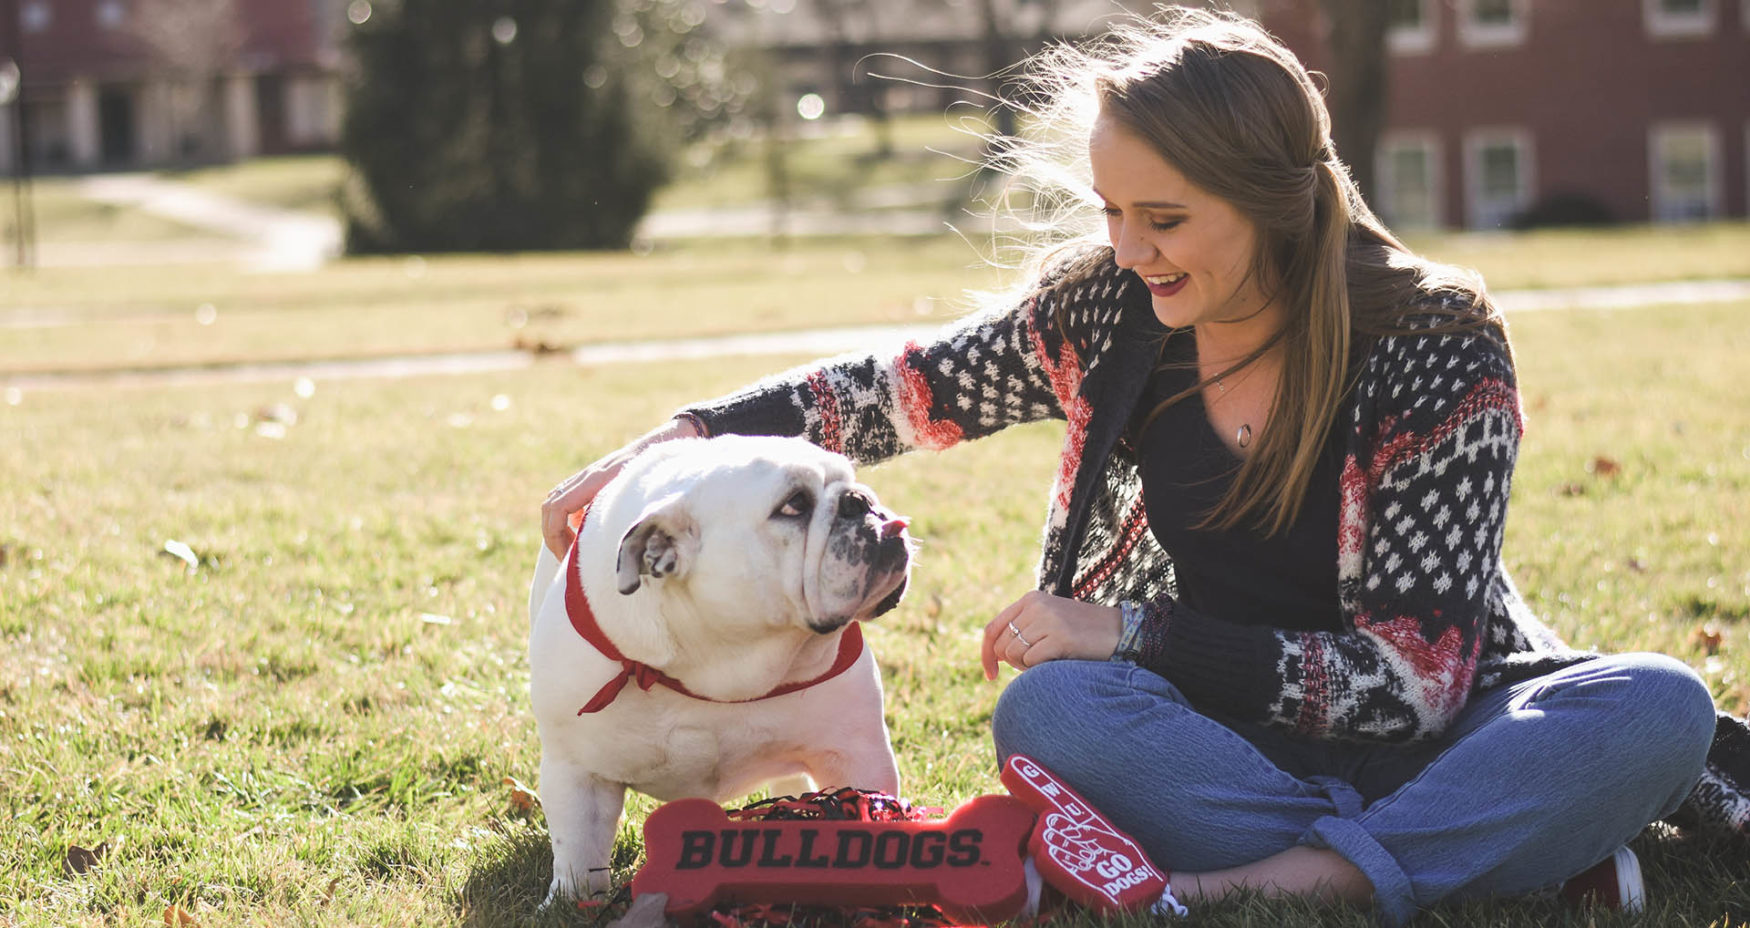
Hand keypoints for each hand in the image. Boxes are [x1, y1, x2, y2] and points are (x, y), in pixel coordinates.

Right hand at [541, 416, 702, 556]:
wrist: (669, 440)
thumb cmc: (660, 468)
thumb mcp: (642, 496)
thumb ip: (621, 515)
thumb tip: (604, 545)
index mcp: (596, 479)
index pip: (556, 508)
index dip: (555, 536)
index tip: (568, 558)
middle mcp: (588, 475)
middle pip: (550, 506)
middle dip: (553, 535)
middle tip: (569, 558)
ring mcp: (590, 475)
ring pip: (556, 500)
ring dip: (559, 527)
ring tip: (575, 548)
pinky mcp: (596, 478)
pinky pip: (570, 498)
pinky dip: (569, 517)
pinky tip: (587, 531)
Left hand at [981, 590, 1122, 679]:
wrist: (1121, 631)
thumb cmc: (1082, 634)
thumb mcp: (1049, 623)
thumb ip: (1023, 631)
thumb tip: (994, 656)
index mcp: (1030, 599)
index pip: (992, 628)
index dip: (986, 654)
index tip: (990, 675)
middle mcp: (1035, 605)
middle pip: (1001, 646)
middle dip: (1013, 664)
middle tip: (1038, 664)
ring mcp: (1047, 619)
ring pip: (1014, 655)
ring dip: (1028, 667)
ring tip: (1051, 660)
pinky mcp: (1059, 636)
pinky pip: (1031, 663)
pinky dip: (1040, 669)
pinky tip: (1059, 662)